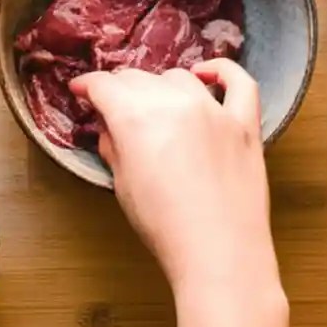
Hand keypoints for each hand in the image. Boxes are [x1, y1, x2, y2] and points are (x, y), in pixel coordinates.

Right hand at [71, 60, 287, 326]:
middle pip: (138, 78)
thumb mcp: (122, 184)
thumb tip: (109, 126)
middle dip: (120, 88)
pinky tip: (207, 73)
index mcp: (135, 118)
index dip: (88, 86)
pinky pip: (239, 82)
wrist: (218, 254)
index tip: (82, 91)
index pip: (104, 85)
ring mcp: (214, 111)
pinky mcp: (244, 125)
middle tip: (114, 105)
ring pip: (179, 77)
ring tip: (156, 104)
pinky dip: (222, 71)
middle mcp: (174, 104)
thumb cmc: (165, 227)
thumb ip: (113, 145)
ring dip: (161, 86)